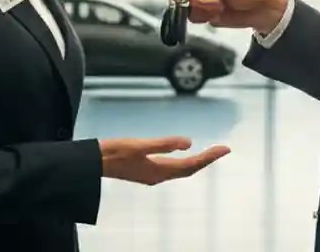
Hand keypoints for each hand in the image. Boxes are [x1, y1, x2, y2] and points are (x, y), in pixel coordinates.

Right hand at [100, 136, 229, 185]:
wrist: (93, 163)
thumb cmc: (114, 153)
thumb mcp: (140, 145)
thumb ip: (164, 144)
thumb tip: (189, 143)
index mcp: (159, 171)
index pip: (191, 165)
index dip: (209, 156)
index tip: (225, 148)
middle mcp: (158, 176)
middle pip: (190, 169)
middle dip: (207, 159)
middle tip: (224, 149)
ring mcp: (152, 175)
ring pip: (182, 170)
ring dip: (197, 161)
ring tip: (211, 152)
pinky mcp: (146, 171)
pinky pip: (173, 168)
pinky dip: (184, 162)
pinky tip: (183, 156)